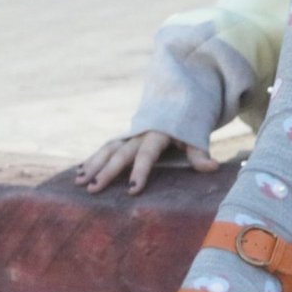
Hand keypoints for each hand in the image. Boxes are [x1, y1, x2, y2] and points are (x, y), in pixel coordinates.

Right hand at [75, 131, 216, 194]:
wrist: (177, 101)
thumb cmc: (188, 126)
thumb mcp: (195, 137)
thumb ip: (199, 152)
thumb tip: (213, 166)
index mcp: (158, 133)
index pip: (146, 155)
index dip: (140, 172)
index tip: (132, 190)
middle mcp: (139, 133)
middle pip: (120, 153)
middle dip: (106, 171)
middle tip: (93, 189)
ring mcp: (129, 134)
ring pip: (108, 149)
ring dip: (93, 164)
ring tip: (79, 182)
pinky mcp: (123, 137)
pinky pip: (105, 148)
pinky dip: (92, 159)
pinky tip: (79, 173)